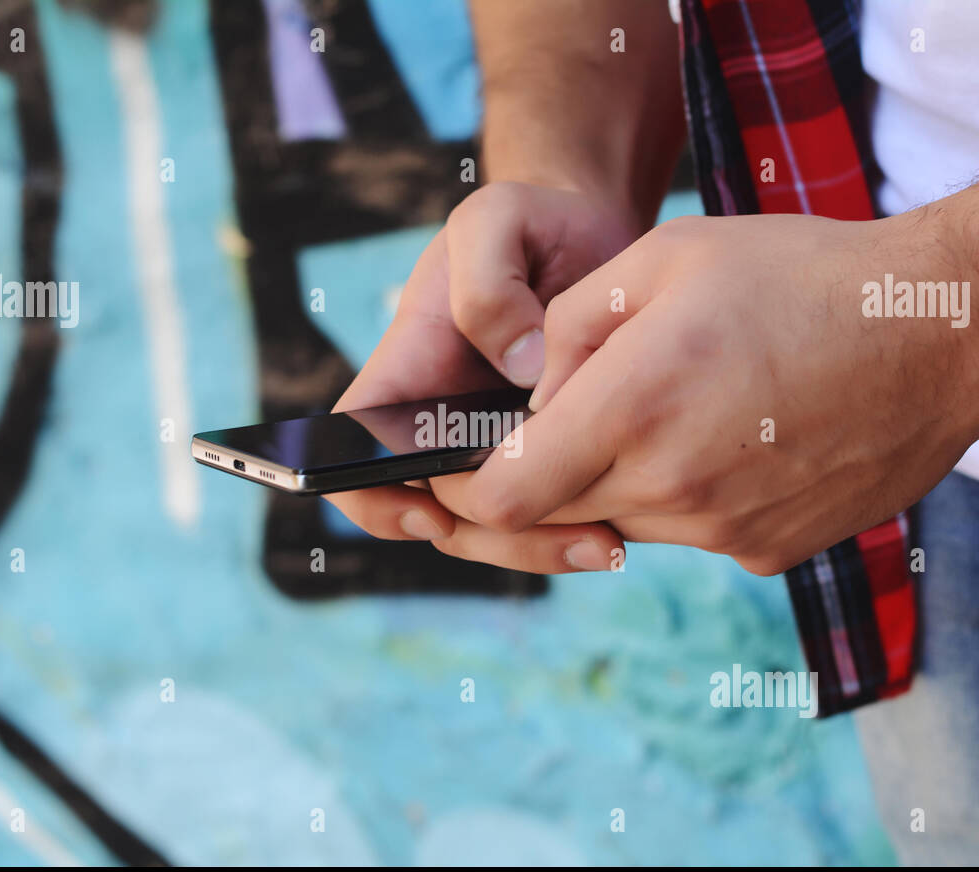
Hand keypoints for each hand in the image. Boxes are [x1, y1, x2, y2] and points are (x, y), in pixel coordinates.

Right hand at [325, 183, 641, 571]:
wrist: (592, 229)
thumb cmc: (529, 221)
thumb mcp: (496, 219)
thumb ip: (487, 284)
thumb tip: (520, 371)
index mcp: (408, 369)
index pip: (354, 446)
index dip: (372, 495)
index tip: (433, 510)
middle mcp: (443, 418)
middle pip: (438, 511)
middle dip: (495, 537)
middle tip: (573, 538)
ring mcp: (495, 442)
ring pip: (496, 524)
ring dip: (542, 545)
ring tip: (609, 545)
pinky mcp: (551, 450)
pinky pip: (550, 508)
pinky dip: (578, 525)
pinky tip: (624, 528)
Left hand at [427, 211, 978, 574]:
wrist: (941, 330)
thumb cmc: (799, 274)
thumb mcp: (659, 259)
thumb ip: (565, 330)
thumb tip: (523, 393)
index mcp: (634, 406)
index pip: (501, 493)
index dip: (458, 486)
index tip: (446, 463)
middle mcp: (673, 486)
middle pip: (556, 511)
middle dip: (539, 473)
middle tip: (560, 419)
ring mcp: (724, 531)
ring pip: (623, 521)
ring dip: (616, 478)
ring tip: (668, 406)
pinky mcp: (766, 551)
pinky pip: (688, 532)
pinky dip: (681, 493)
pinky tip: (727, 434)